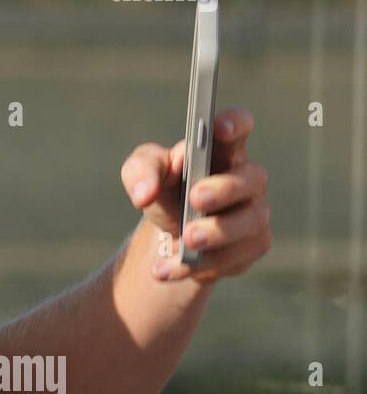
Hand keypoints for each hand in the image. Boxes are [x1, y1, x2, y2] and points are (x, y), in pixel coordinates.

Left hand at [119, 107, 271, 284]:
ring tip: (185, 242)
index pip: (240, 126)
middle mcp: (246, 179)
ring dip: (216, 233)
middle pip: (250, 178)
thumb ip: (141, 171)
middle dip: (224, 189)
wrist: (169, 235)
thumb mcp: (142, 174)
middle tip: (196, 199)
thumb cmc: (163, 190)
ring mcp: (254, 213)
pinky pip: (232, 258)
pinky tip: (165, 270)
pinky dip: (195, 265)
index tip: (219, 128)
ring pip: (249, 223)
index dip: (235, 123)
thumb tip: (144, 194)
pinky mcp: (252, 246)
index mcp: (220, 150)